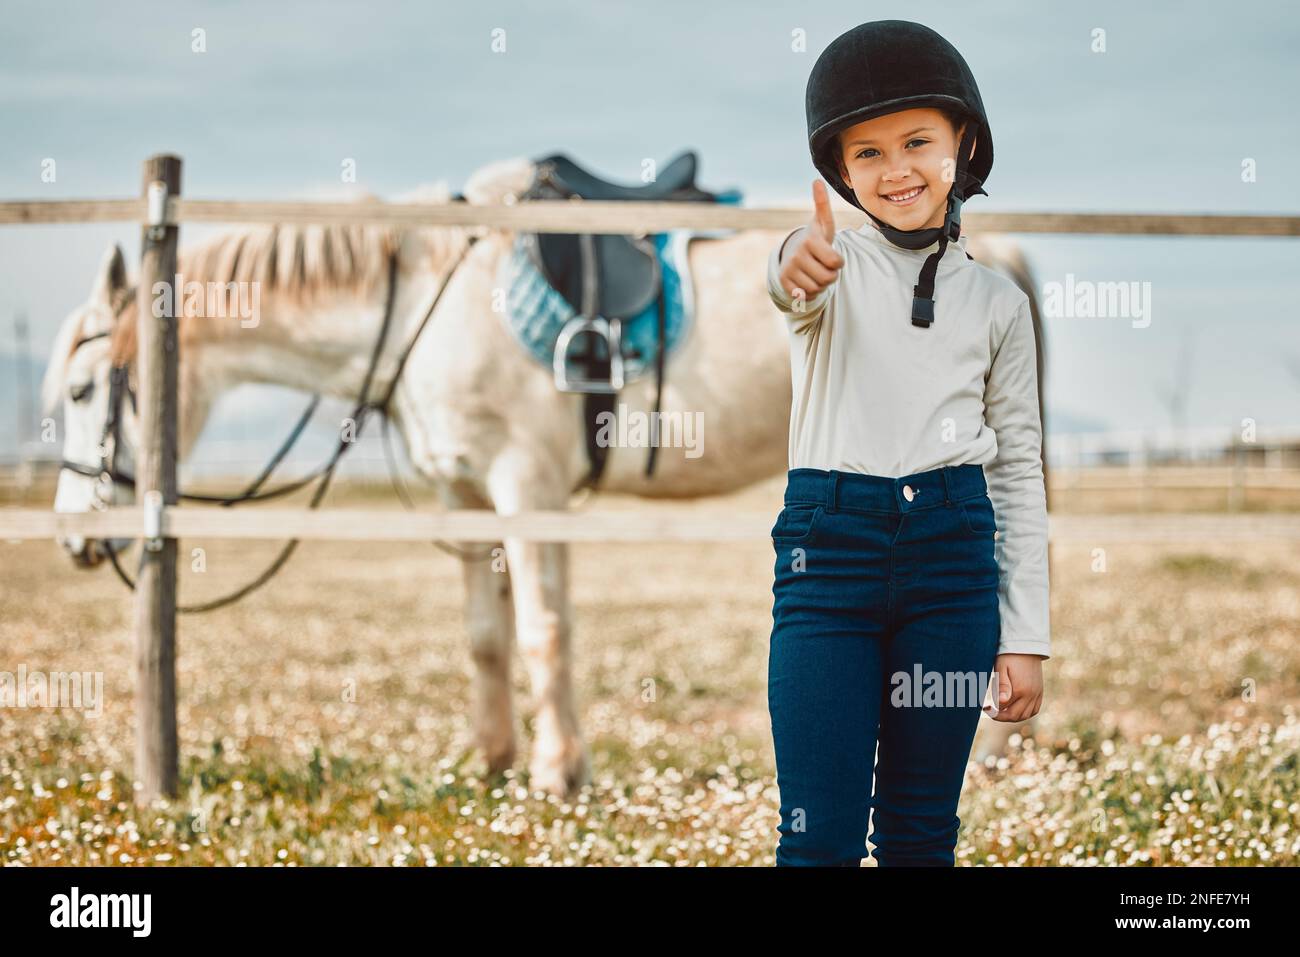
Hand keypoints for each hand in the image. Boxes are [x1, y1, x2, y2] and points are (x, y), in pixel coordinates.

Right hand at [778, 180, 844, 305]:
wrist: (793, 253)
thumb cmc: (815, 238)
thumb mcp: (823, 223)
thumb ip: (823, 204)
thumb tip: (817, 180)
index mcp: (810, 240)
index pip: (836, 262)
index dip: (839, 262)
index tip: (832, 256)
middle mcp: (797, 255)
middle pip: (828, 278)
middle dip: (831, 275)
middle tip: (824, 266)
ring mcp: (789, 269)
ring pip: (817, 289)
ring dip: (821, 284)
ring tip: (816, 272)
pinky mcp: (784, 283)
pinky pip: (806, 296)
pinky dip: (810, 292)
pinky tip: (807, 280)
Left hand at [984, 653, 1043, 721]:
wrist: (1027, 646)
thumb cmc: (1010, 655)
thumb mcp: (1001, 668)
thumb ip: (1001, 686)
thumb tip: (1001, 702)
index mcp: (1020, 689)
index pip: (1003, 708)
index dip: (992, 710)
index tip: (983, 707)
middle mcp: (1031, 694)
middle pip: (1015, 716)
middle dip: (1001, 716)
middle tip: (990, 711)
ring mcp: (1037, 694)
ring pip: (1026, 715)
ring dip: (1012, 717)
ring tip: (1001, 711)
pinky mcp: (1040, 692)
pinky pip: (1035, 709)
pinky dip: (1025, 714)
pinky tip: (1015, 709)